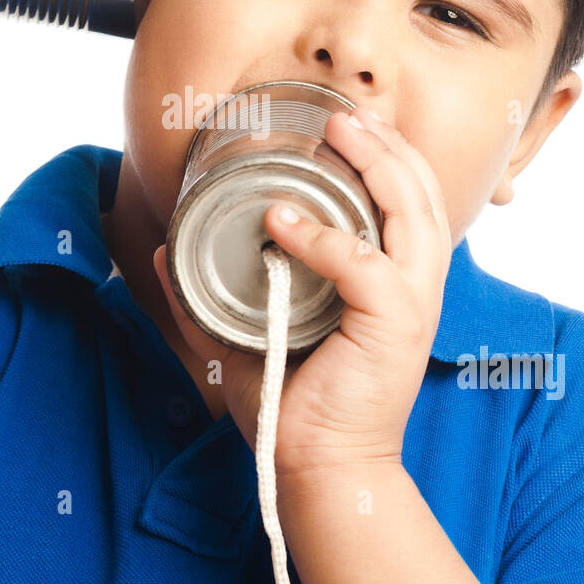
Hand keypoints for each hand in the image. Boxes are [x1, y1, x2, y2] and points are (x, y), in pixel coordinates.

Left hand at [152, 105, 452, 478]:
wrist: (321, 468)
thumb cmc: (296, 404)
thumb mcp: (248, 334)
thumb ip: (209, 293)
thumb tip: (164, 250)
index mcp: (395, 280)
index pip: (410, 199)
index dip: (387, 154)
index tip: (346, 123)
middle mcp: (414, 284)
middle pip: (419, 191)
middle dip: (384, 143)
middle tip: (342, 115)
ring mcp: (411, 303)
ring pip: (412, 211)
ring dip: (374, 165)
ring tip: (334, 135)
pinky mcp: (394, 324)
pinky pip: (363, 264)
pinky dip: (322, 237)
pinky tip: (280, 220)